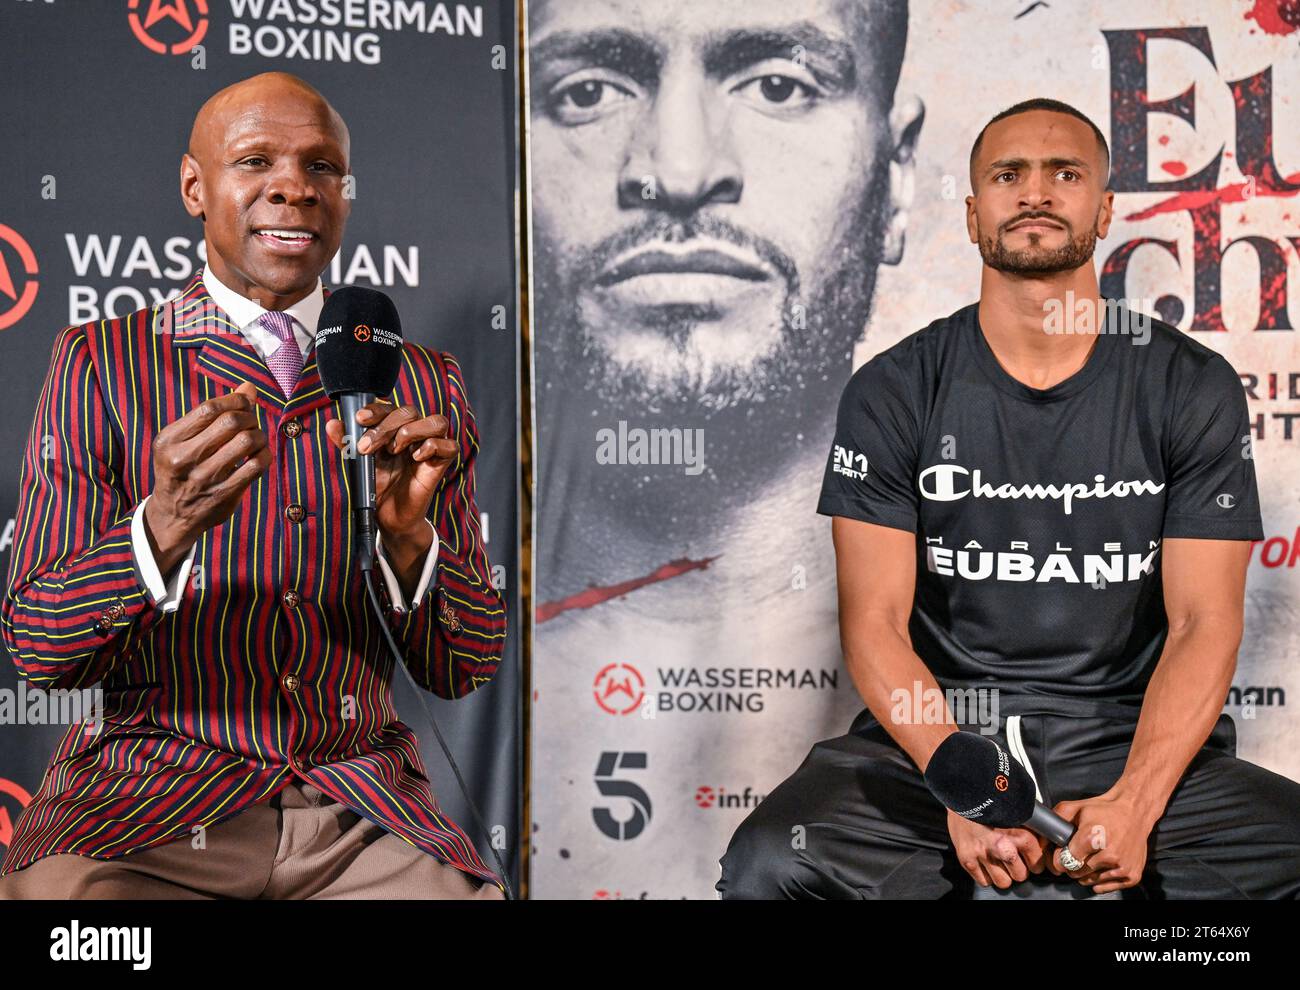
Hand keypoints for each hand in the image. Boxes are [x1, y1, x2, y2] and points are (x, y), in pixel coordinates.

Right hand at [144, 381, 271, 571]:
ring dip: (260, 435)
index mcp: (169, 439)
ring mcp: (204, 479)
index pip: (209, 408)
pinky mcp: (224, 495)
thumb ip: (214, 414)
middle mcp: (182, 458)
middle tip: (251, 423)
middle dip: (249, 417)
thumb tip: (249, 388)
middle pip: (231, 422)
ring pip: (246, 442)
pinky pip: (256, 466)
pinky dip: (265, 455)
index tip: (244, 403)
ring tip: (256, 439)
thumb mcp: (183, 439)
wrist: (172, 515)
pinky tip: (260, 456)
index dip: (235, 400)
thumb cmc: (182, 467)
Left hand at [324, 400, 456, 540]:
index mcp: (394, 430)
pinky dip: (432, 447)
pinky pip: (449, 446)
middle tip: (367, 447)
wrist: (388, 518)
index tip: (360, 419)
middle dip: (385, 426)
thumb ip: (347, 443)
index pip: (390, 407)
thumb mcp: (359, 464)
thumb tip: (332, 423)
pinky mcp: (441, 464)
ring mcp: (430, 448)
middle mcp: (414, 434)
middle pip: (410, 411)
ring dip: (412, 431)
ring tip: (394, 450)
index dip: (377, 409)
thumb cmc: (377, 487)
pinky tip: (415, 458)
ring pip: (436, 422)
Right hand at [947, 809, 1047, 888]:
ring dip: (1002, 874)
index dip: (1033, 862)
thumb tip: (1041, 844)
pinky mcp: (967, 858)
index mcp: (1019, 834)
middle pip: (1020, 876)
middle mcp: (1002, 846)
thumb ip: (1029, 829)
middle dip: (1018, 869)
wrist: (961, 792)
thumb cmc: (989, 800)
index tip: (1029, 859)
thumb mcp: (1016, 811)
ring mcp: (984, 854)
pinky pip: (983, 881)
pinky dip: (985, 875)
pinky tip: (985, 862)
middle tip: (1012, 860)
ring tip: (998, 862)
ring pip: (1003, 883)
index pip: (1036, 863)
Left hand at [1046, 788, 1153, 893]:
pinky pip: (1105, 887)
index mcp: (1092, 837)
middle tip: (1079, 852)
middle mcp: (1108, 854)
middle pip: (1076, 873)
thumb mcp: (1075, 808)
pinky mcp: (1132, 875)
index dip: (1058, 858)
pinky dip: (1100, 879)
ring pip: (1089, 881)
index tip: (1060, 855)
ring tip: (1093, 855)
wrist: (1134, 811)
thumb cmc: (1105, 810)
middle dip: (1072, 865)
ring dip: (1086, 872)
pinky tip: (1102, 864)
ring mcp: (1121, 866)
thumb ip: (1055, 821)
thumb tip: (1041, 840)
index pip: (1064, 862)